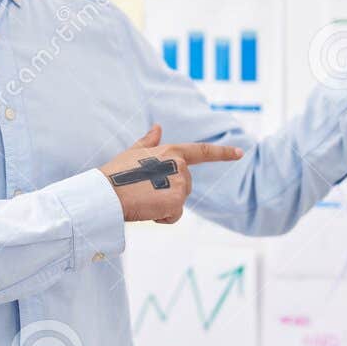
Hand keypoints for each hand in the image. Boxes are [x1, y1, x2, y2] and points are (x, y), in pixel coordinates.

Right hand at [99, 125, 242, 223]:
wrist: (106, 193)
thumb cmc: (114, 174)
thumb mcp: (132, 153)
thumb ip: (148, 142)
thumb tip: (158, 127)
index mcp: (171, 152)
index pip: (202, 151)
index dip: (223, 153)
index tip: (240, 153)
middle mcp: (179, 165)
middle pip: (185, 186)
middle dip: (168, 194)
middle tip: (144, 192)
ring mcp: (179, 183)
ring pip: (179, 202)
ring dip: (164, 206)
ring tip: (143, 199)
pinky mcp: (176, 201)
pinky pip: (174, 216)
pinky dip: (162, 218)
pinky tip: (147, 210)